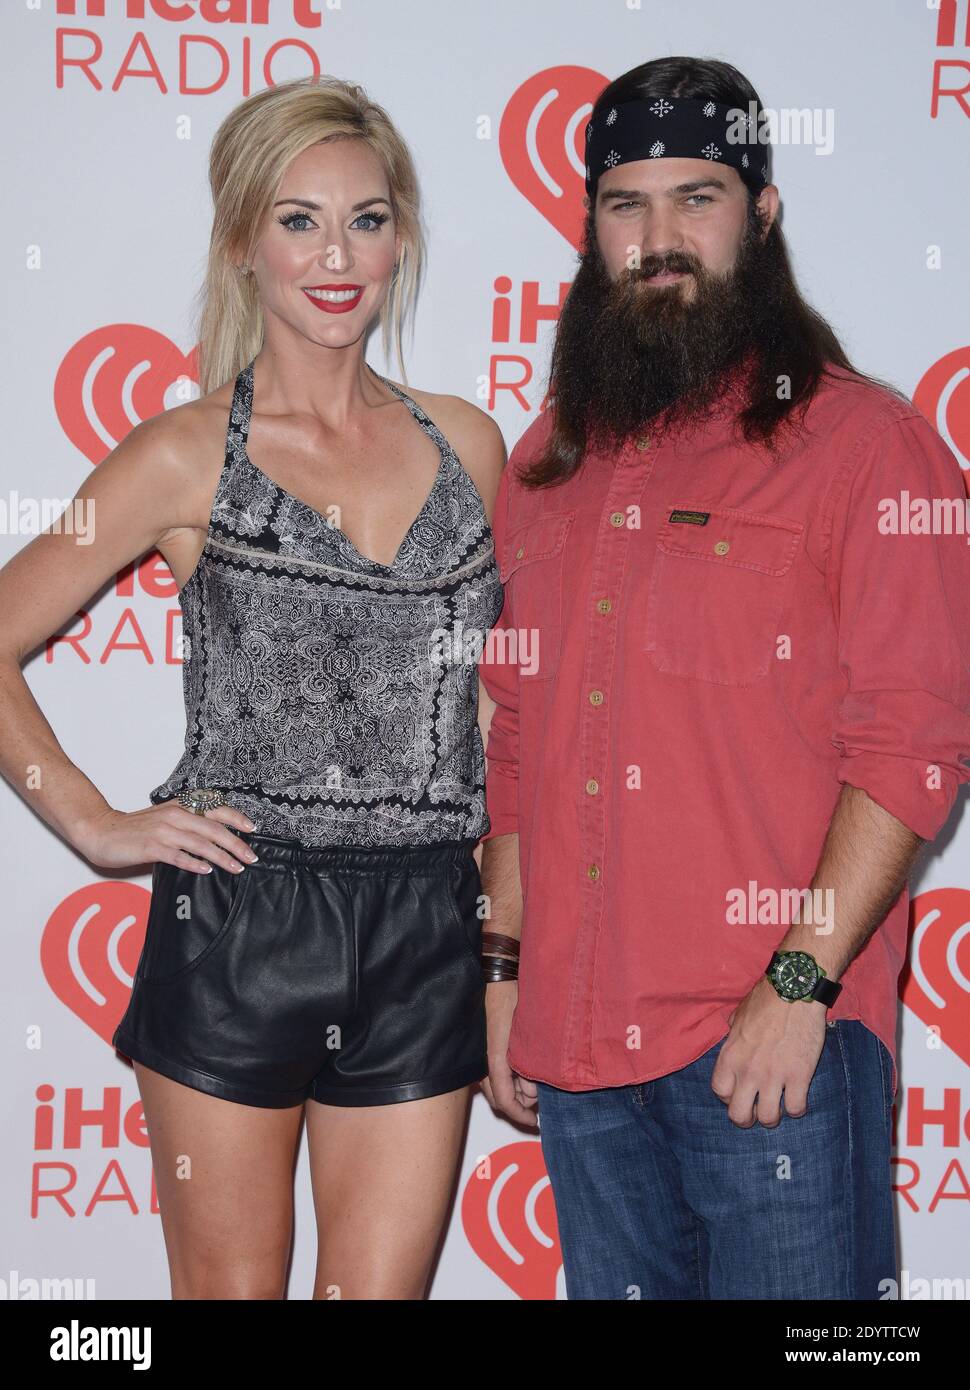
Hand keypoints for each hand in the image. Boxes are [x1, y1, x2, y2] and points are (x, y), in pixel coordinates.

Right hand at [74, 801, 258, 873]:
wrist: (102, 831)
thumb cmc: (136, 828)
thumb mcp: (166, 818)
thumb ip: (188, 823)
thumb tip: (216, 836)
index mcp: (180, 806)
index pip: (215, 809)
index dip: (236, 818)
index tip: (252, 829)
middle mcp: (175, 815)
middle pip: (214, 829)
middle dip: (237, 844)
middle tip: (251, 857)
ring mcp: (163, 831)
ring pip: (201, 844)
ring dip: (222, 857)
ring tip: (237, 867)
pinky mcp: (152, 847)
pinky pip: (179, 856)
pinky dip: (195, 863)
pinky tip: (207, 870)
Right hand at [480, 980, 538, 1126]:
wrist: (498, 974)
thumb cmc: (515, 997)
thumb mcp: (528, 1033)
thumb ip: (529, 1065)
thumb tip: (532, 1092)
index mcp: (494, 1058)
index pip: (503, 1099)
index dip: (519, 1114)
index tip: (534, 1122)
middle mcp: (482, 1060)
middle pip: (498, 1098)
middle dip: (518, 1104)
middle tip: (538, 1100)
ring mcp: (480, 1054)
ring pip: (495, 1086)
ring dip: (515, 1090)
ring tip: (534, 1081)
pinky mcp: (483, 1047)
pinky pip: (493, 1072)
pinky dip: (509, 1077)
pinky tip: (523, 1070)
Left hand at [710, 976, 828, 1128]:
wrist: (795, 990)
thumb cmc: (766, 999)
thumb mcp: (738, 1015)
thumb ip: (732, 1032)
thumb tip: (730, 1033)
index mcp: (730, 1055)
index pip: (719, 1092)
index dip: (728, 1097)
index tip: (739, 1093)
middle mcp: (748, 1070)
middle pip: (738, 1115)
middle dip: (747, 1118)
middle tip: (756, 1111)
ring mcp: (774, 1076)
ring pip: (768, 1118)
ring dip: (773, 1117)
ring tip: (778, 1107)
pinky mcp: (799, 1076)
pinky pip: (796, 1109)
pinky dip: (797, 1108)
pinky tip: (797, 1098)